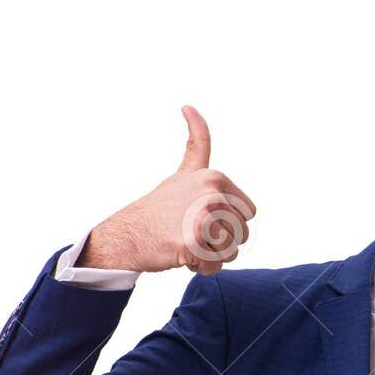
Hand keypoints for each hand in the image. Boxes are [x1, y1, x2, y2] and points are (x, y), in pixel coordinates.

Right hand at [77, 106, 257, 275]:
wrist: (126, 236)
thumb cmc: (159, 209)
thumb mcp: (184, 171)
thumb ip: (197, 144)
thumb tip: (189, 106)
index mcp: (214, 177)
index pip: (248, 212)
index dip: (227, 220)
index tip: (198, 213)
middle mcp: (212, 192)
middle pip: (243, 233)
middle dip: (221, 240)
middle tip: (190, 231)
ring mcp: (203, 215)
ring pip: (232, 251)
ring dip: (211, 255)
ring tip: (185, 241)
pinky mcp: (195, 240)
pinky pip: (215, 265)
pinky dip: (201, 268)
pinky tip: (182, 255)